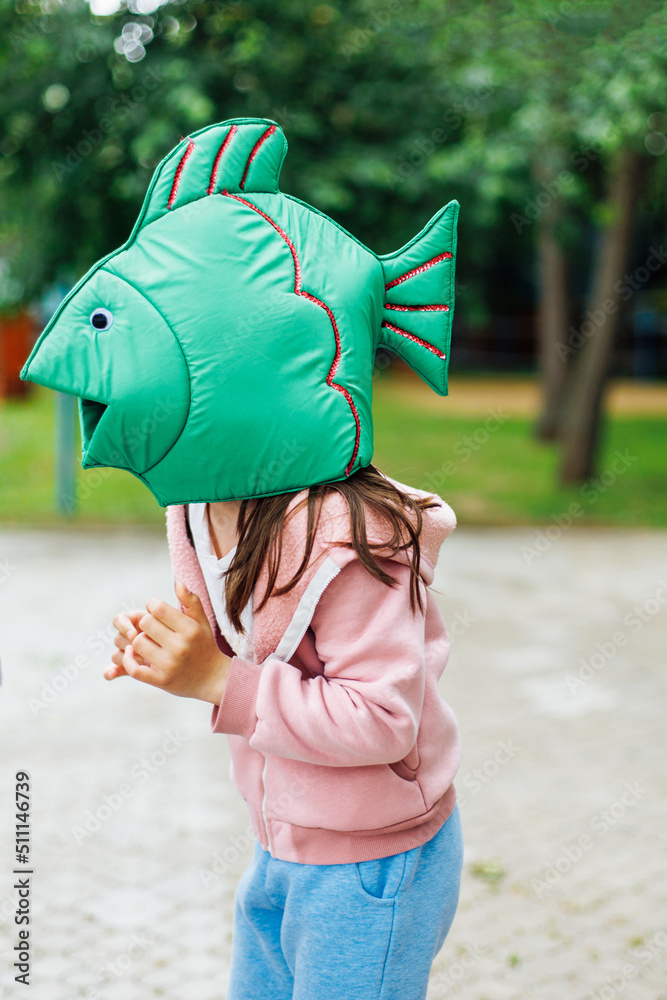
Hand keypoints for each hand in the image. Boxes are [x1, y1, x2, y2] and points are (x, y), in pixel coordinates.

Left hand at [105, 582, 230, 703]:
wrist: (212, 678)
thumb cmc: (203, 645)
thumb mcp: (202, 622)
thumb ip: (191, 601)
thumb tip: (178, 583)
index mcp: (189, 630)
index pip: (157, 608)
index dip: (153, 607)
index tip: (158, 613)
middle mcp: (180, 647)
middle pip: (145, 624)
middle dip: (146, 624)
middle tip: (153, 629)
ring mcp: (169, 665)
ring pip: (137, 643)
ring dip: (139, 641)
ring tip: (149, 642)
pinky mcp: (160, 681)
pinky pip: (134, 669)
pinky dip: (128, 660)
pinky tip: (132, 653)